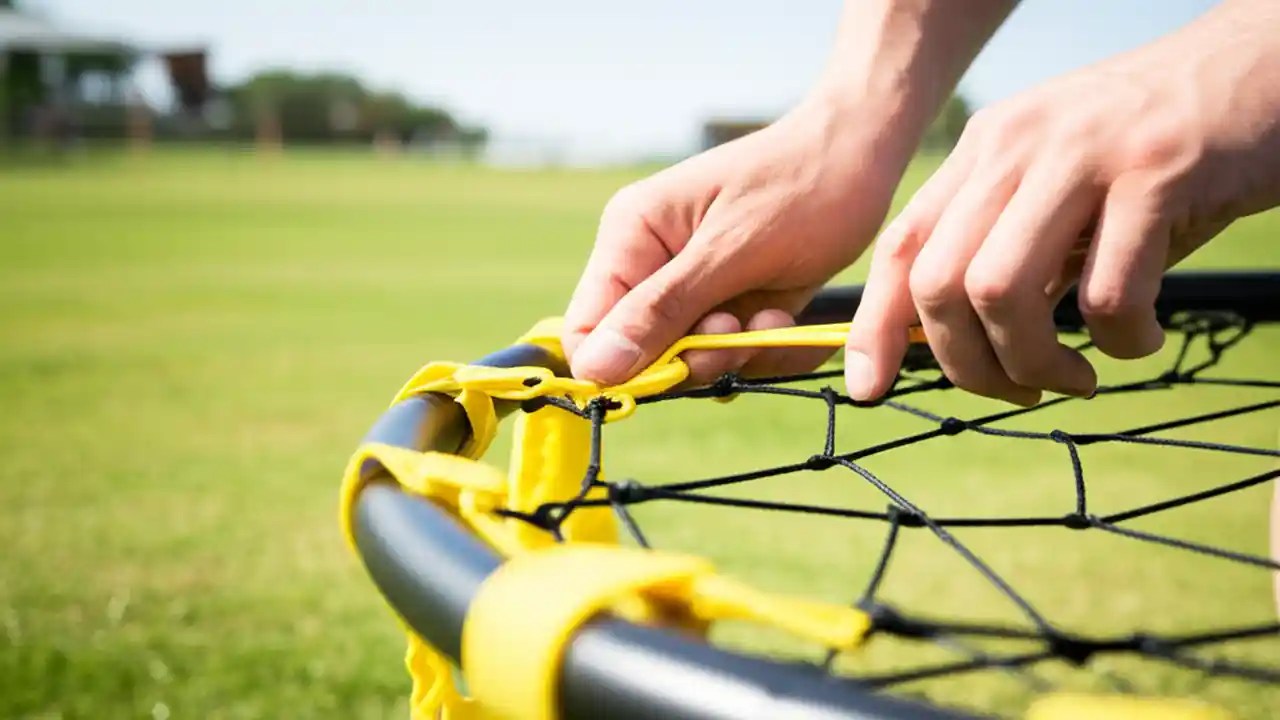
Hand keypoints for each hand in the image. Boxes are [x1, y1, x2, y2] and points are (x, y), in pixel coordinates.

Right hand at [563, 98, 904, 385]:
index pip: (588, 330)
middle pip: (640, 354)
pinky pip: (731, 355)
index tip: (676, 370)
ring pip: (691, 361)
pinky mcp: (729, 303)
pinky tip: (784, 312)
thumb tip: (594, 370)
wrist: (865, 155)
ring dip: (737, 353)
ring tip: (770, 314)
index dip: (620, 368)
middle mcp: (651, 264)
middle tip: (738, 329)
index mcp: (631, 237)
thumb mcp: (732, 252)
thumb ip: (661, 311)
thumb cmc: (801, 185)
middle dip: (694, 355)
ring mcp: (691, 287)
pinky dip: (762, 348)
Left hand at [845, 1, 1279, 404]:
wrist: (1259, 67)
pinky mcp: (1156, 175)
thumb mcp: (1060, 183)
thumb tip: (956, 342)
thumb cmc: (1154, 151)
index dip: (872, 326)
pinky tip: (1143, 339)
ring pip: (1002, 293)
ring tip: (1078, 376)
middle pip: (939, 284)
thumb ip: (1009, 246)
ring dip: (1034, 363)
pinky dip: (1121, 342)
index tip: (866, 389)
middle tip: (1020, 390)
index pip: (899, 246)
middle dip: (967, 365)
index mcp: (986, 150)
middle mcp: (1019, 146)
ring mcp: (1083, 157)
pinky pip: (1107, 294)